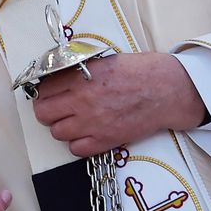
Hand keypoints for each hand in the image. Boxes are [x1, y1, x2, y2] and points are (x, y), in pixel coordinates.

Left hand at [31, 52, 204, 157]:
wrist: (166, 90)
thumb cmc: (140, 71)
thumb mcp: (105, 61)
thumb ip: (79, 70)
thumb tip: (59, 77)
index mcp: (81, 77)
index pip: (44, 89)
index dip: (44, 92)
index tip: (49, 93)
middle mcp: (82, 100)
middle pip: (44, 113)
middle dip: (47, 111)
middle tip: (58, 108)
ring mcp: (93, 122)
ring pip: (57, 133)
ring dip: (62, 127)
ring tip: (75, 120)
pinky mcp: (105, 140)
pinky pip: (76, 149)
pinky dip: (78, 143)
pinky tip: (87, 133)